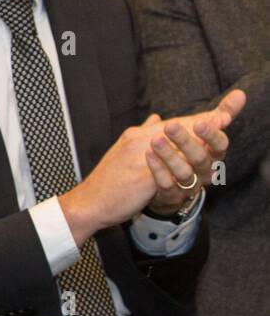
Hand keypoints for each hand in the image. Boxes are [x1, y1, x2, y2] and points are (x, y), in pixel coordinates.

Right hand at [60, 91, 243, 245]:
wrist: (90, 201)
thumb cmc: (109, 180)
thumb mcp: (124, 153)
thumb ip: (143, 136)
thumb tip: (155, 119)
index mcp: (135, 136)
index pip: (170, 122)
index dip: (196, 118)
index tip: (221, 113)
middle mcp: (137, 141)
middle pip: (176, 127)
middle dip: (202, 122)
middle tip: (225, 117)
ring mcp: (139, 157)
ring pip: (175, 146)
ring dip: (198, 140)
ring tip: (218, 136)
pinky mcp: (143, 177)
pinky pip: (169, 169)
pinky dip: (186, 164)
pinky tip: (203, 165)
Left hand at [144, 90, 238, 215]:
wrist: (165, 184)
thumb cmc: (185, 151)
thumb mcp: (199, 131)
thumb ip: (219, 114)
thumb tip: (240, 94)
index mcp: (212, 154)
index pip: (220, 146)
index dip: (211, 135)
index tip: (199, 123)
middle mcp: (204, 172)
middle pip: (201, 158)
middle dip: (186, 142)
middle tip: (170, 126)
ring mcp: (189, 186)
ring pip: (184, 173)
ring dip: (169, 156)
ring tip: (154, 140)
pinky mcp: (171, 196)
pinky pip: (167, 185)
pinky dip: (158, 170)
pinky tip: (147, 155)